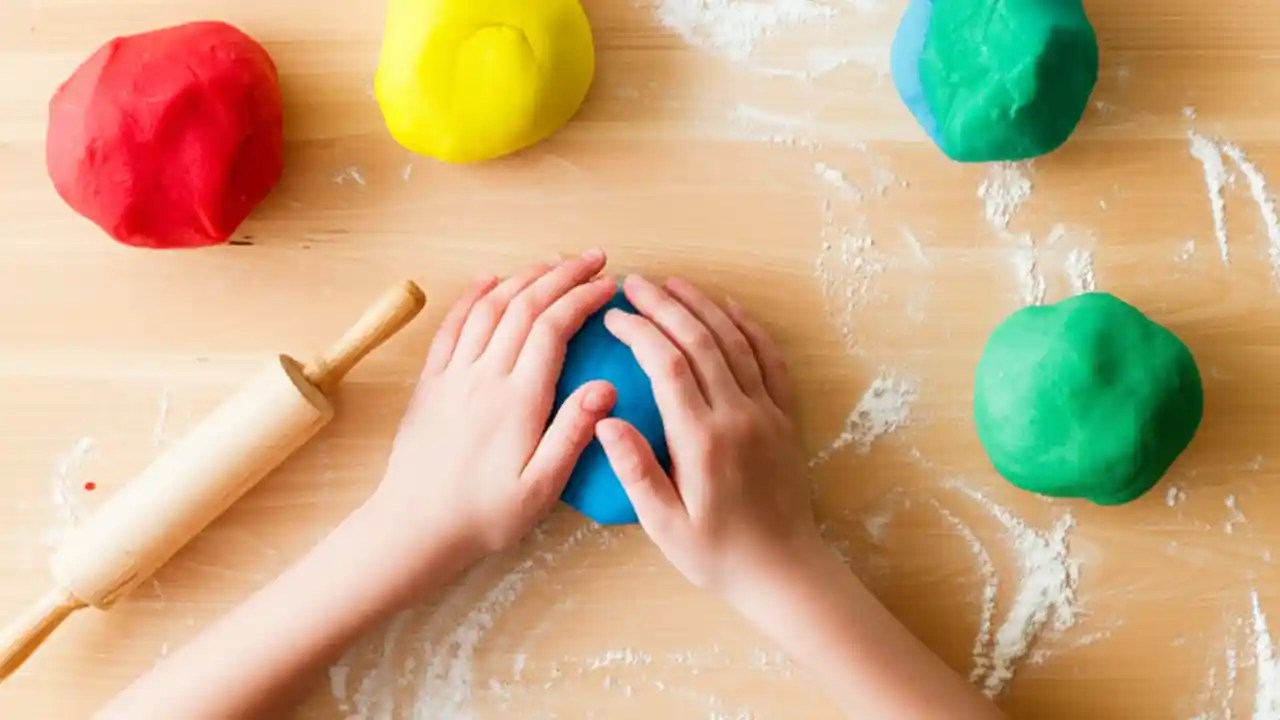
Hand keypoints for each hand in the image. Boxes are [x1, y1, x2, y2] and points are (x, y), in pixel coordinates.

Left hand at [371, 251, 617, 566]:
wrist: (415, 529)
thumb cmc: (484, 516)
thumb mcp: (541, 487)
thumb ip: (573, 433)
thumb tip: (606, 387)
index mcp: (518, 400)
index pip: (554, 328)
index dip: (583, 299)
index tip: (610, 286)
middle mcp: (484, 376)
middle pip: (525, 305)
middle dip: (562, 274)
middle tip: (594, 259)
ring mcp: (453, 375)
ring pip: (490, 307)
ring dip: (524, 277)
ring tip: (554, 262)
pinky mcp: (431, 383)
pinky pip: (451, 326)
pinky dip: (473, 296)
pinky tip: (490, 280)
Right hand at [596, 275, 818, 600]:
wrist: (784, 570)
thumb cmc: (717, 554)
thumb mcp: (665, 525)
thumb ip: (635, 471)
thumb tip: (604, 421)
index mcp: (703, 441)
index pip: (668, 366)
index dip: (640, 332)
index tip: (614, 316)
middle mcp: (739, 416)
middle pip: (701, 341)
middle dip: (665, 306)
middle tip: (636, 284)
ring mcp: (767, 413)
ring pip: (735, 341)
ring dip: (703, 306)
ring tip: (674, 284)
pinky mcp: (784, 417)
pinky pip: (770, 358)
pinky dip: (748, 327)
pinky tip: (728, 308)